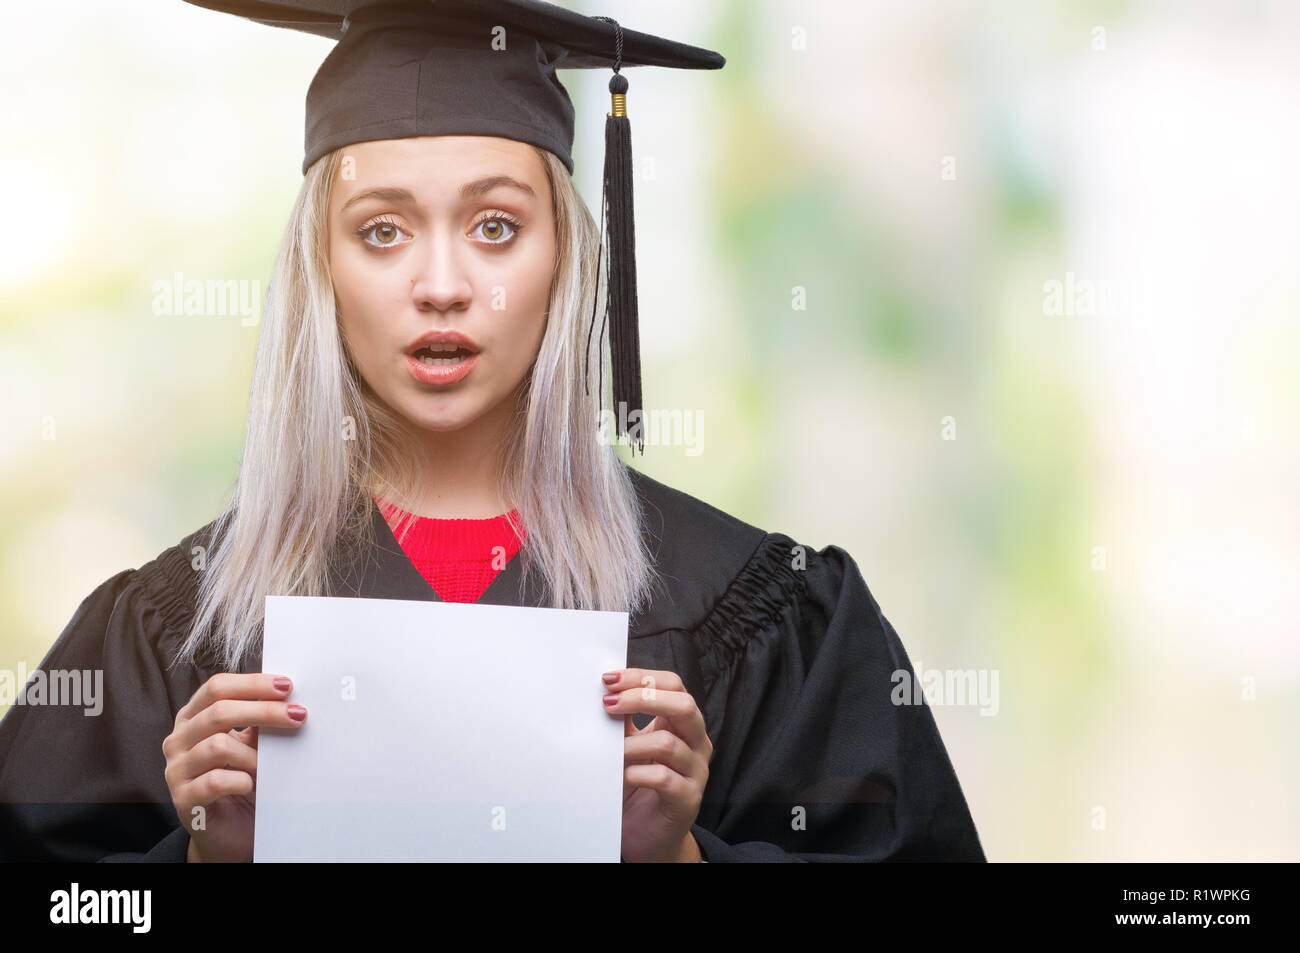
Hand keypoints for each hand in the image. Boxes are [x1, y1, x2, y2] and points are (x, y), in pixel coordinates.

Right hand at [163, 672, 306, 862]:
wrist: (230, 833)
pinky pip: (216, 782)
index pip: (216, 688)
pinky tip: (252, 785)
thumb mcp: (252, 747)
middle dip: (264, 710)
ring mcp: (177, 770)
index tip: (287, 686)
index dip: (252, 684)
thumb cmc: (242, 781)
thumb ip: (259, 723)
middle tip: (298, 715)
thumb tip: (289, 698)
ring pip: (217, 746)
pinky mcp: (184, 800)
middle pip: (218, 711)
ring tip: (271, 765)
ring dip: (254, 754)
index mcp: (193, 718)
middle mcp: (179, 740)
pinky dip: (241, 780)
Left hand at [602, 668, 711, 861]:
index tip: (608, 680)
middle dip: (643, 698)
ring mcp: (696, 772)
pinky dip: (636, 773)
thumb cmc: (637, 786)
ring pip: (669, 743)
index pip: (673, 685)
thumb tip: (604, 691)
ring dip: (631, 744)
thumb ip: (623, 721)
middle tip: (608, 703)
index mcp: (682, 723)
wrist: (647, 835)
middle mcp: (696, 743)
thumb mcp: (629, 746)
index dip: (642, 677)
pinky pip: (664, 778)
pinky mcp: (687, 800)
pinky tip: (620, 776)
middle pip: (683, 705)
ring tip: (609, 752)